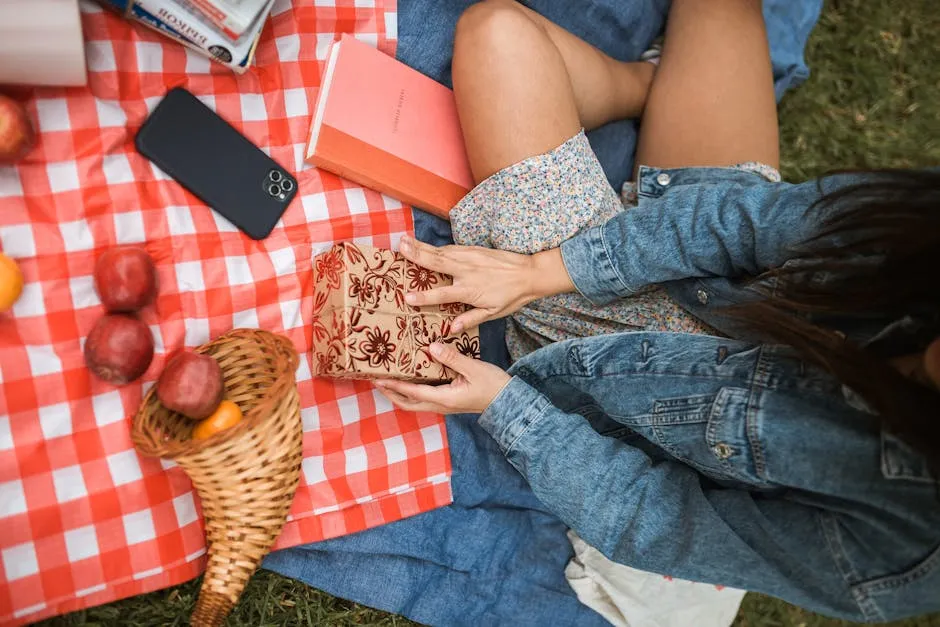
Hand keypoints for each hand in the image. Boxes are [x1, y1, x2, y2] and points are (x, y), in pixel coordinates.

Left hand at [376, 342, 511, 414]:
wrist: (508, 401)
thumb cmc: (492, 385)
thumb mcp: (473, 368)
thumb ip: (452, 358)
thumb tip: (431, 347)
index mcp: (444, 398)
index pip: (413, 393)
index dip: (395, 386)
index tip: (379, 379)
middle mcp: (441, 405)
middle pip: (408, 404)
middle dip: (391, 393)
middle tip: (376, 381)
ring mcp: (444, 405)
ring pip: (415, 403)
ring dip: (399, 394)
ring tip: (387, 381)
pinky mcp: (448, 401)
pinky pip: (424, 398)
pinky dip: (412, 392)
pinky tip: (411, 380)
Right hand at [399, 235, 572, 330]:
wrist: (530, 274)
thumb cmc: (511, 297)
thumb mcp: (493, 313)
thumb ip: (471, 318)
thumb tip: (451, 328)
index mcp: (471, 290)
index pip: (443, 294)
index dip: (424, 296)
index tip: (407, 297)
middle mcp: (467, 271)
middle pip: (438, 262)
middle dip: (417, 255)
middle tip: (399, 247)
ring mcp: (470, 257)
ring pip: (441, 251)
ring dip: (422, 246)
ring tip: (403, 241)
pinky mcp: (474, 249)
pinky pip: (450, 248)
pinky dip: (435, 247)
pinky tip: (423, 244)